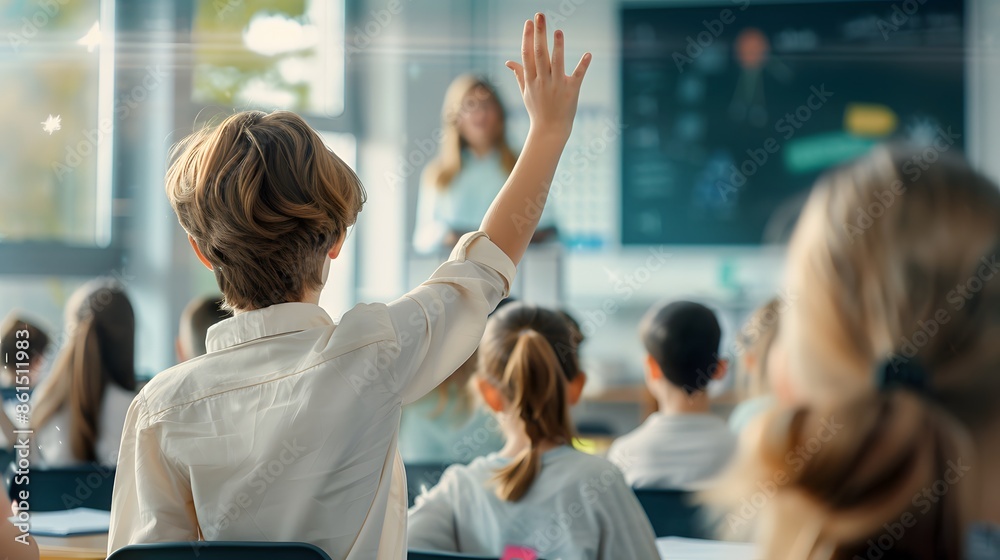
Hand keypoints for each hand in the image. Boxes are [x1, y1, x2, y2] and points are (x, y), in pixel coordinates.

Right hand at [506, 13, 591, 140]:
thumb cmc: (537, 110)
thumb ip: (519, 74)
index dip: (527, 38)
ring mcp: (557, 86)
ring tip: (558, 31)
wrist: (549, 131)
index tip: (528, 22)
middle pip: (539, 54)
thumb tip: (508, 61)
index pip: (527, 55)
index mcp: (531, 80)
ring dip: (557, 47)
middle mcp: (542, 81)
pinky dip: (583, 66)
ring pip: (557, 63)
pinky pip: (577, 76)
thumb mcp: (525, 92)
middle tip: (539, 16)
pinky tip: (588, 54)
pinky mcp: (571, 91)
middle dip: (539, 34)